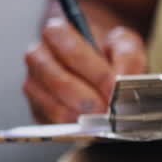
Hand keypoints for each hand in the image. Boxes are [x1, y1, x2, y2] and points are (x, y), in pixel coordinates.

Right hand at [22, 17, 146, 123]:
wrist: (99, 59)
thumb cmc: (108, 49)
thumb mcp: (124, 42)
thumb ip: (127, 57)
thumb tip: (122, 81)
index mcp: (56, 33)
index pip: (71, 52)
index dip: (95, 72)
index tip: (114, 87)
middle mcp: (38, 57)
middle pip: (58, 81)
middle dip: (87, 99)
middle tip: (108, 110)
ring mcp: (34, 85)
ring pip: (52, 105)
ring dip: (80, 116)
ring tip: (101, 119)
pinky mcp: (36, 109)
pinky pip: (50, 123)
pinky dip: (72, 128)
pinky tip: (90, 125)